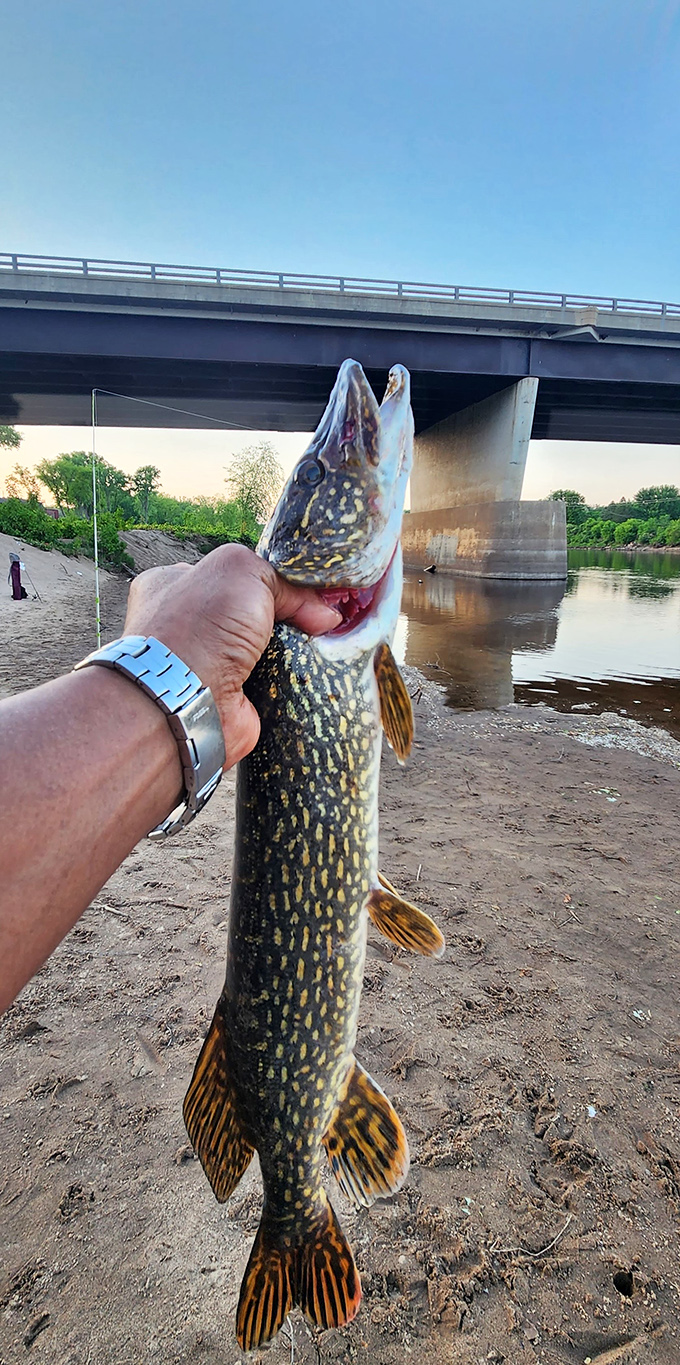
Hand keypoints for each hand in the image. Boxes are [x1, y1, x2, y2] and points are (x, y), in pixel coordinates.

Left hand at [123, 544, 340, 767]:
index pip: (232, 575)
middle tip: (317, 619)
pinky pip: (273, 685)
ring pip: (266, 650)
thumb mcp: (242, 570)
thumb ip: (283, 580)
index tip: (306, 588)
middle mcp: (188, 626)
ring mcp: (208, 666)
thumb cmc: (198, 628)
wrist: (182, 703)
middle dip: (285, 617)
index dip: (270, 579)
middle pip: (252, 614)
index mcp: (176, 585)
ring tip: (319, 644)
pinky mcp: (231, 701)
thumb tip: (321, 612)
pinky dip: (293, 681)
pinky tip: (310, 671)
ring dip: (292, 649)